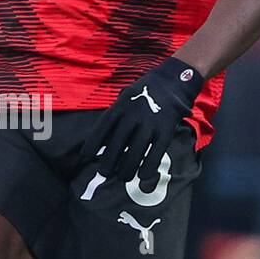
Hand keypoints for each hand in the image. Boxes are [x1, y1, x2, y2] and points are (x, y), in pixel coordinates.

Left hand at [76, 57, 202, 185]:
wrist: (174, 80)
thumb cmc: (144, 92)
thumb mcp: (125, 96)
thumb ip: (115, 114)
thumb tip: (103, 138)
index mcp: (121, 105)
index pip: (103, 126)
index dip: (94, 142)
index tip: (85, 156)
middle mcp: (134, 115)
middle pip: (118, 143)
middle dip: (109, 161)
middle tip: (103, 173)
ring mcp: (150, 123)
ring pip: (136, 151)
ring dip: (128, 168)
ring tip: (123, 177)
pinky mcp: (166, 130)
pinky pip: (156, 152)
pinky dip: (149, 166)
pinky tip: (143, 177)